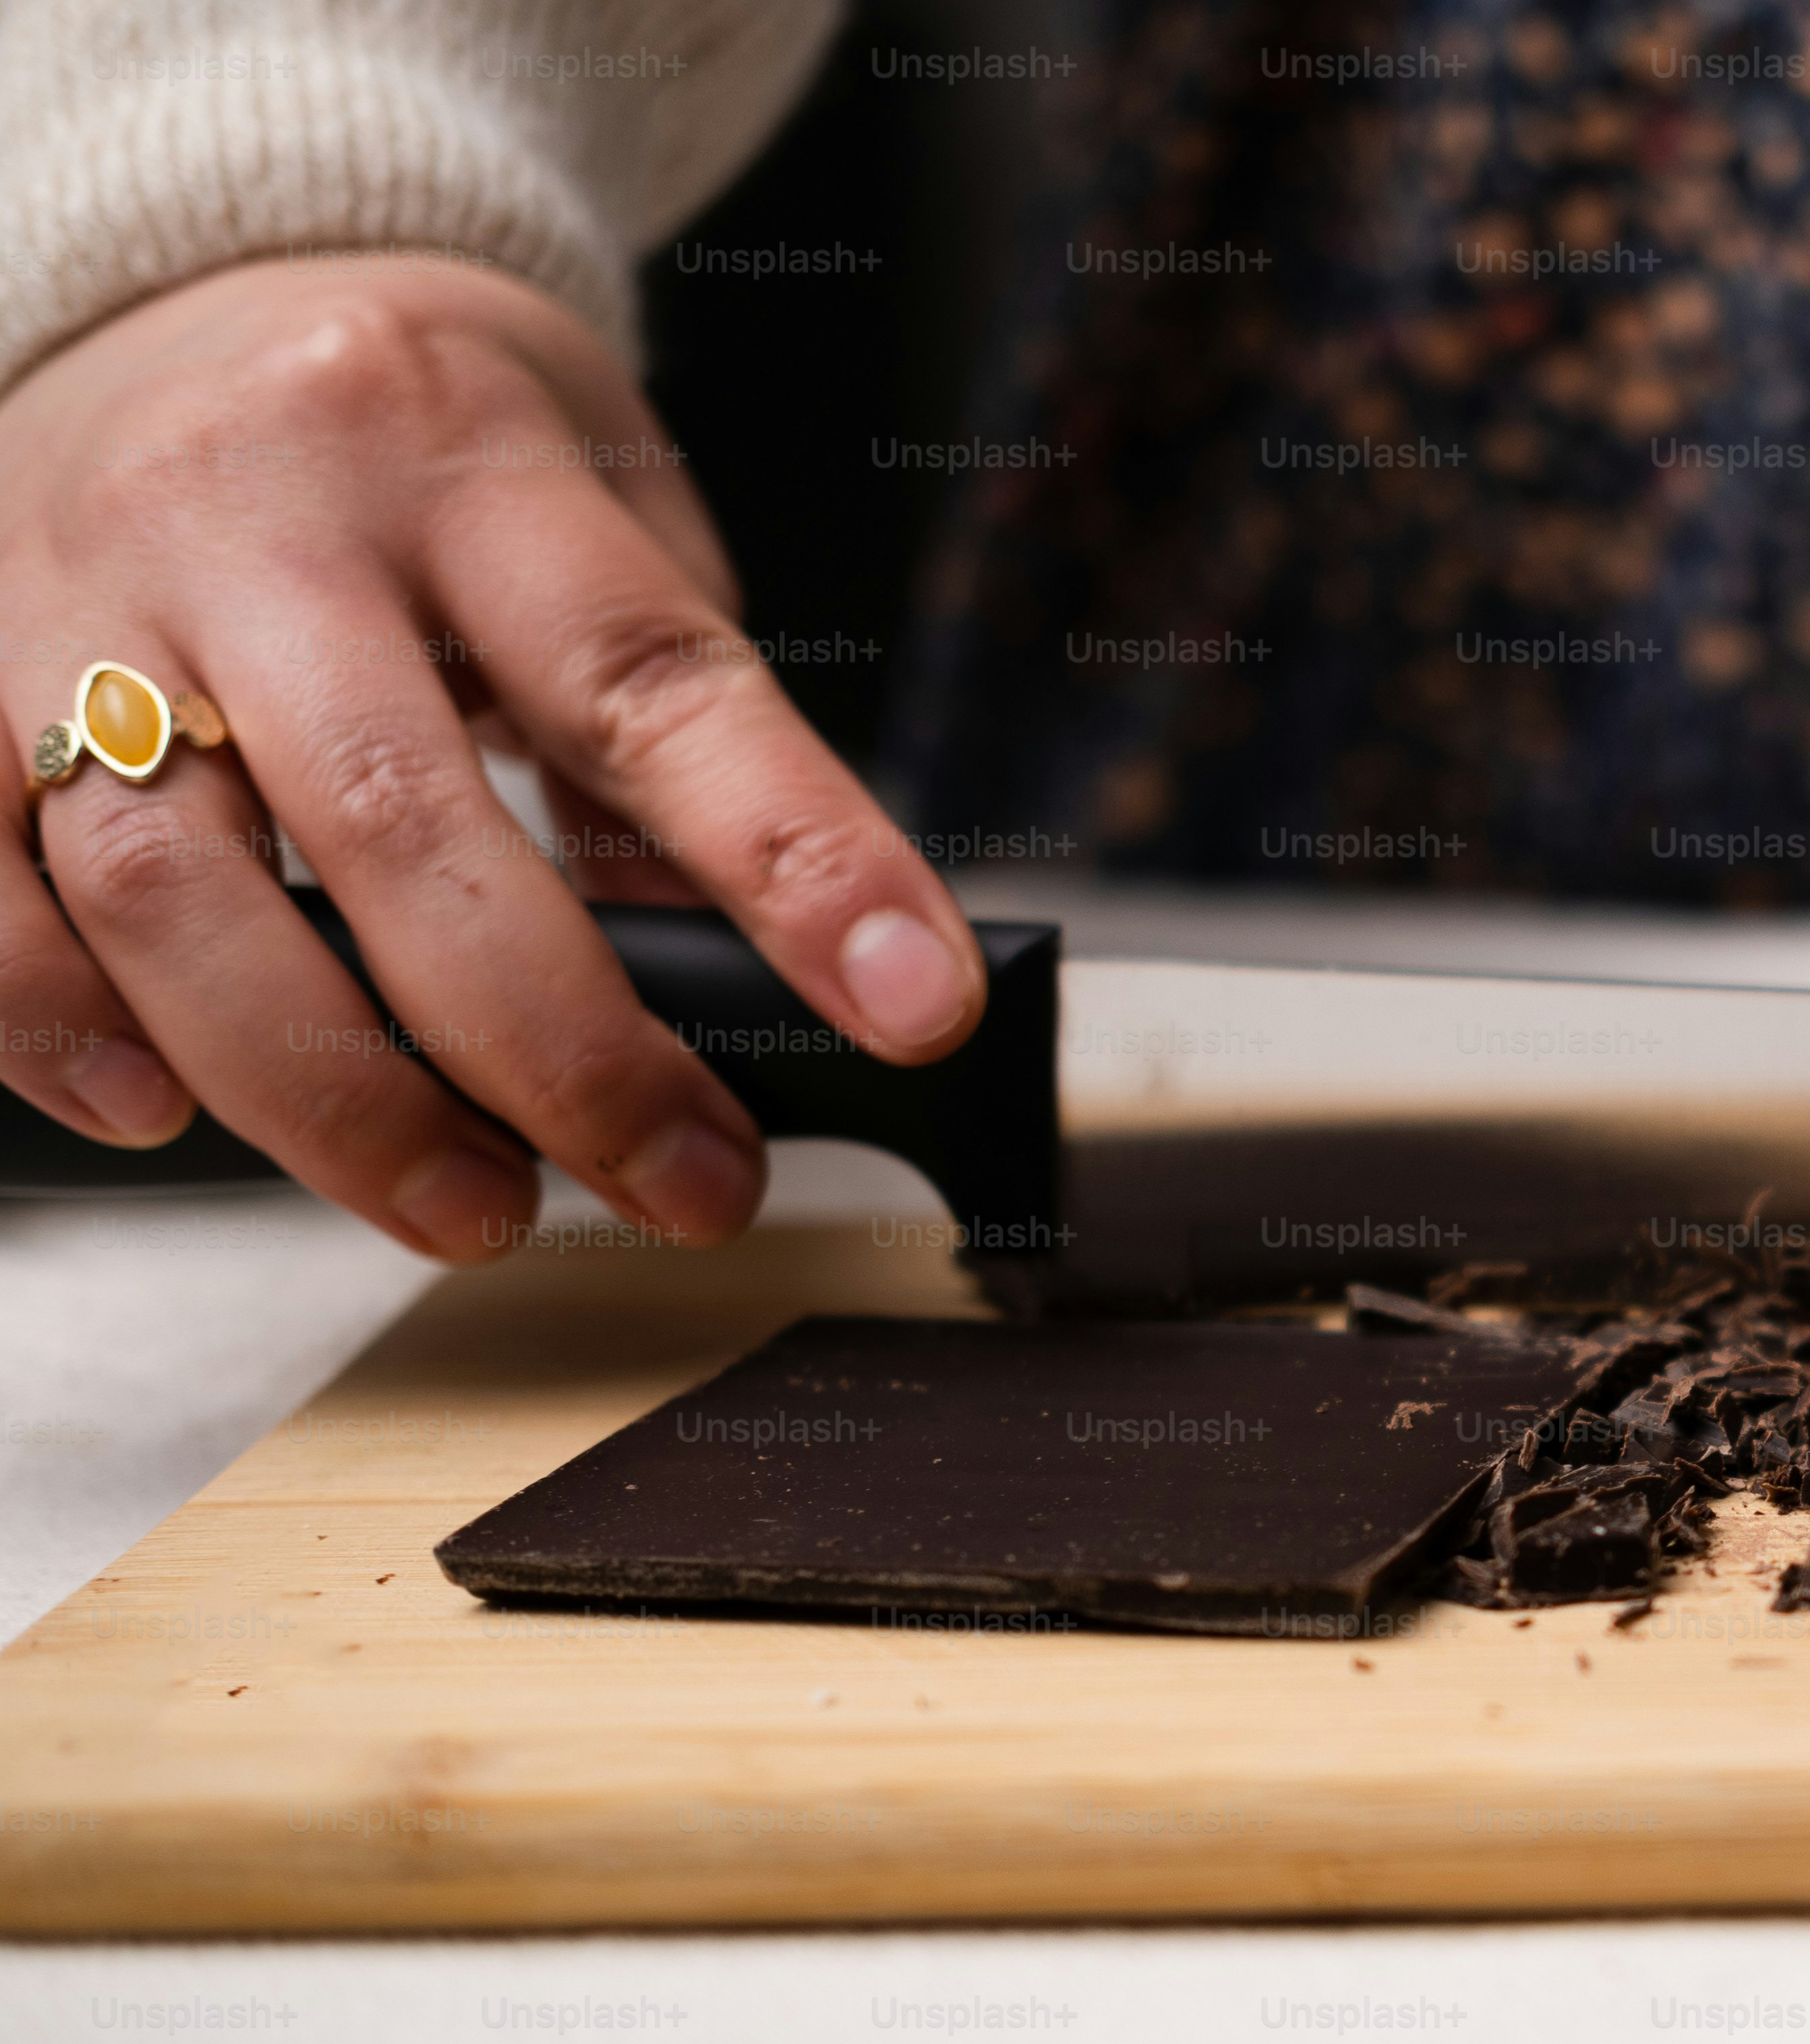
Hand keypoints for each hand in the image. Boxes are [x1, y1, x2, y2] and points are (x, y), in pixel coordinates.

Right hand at [0, 254, 985, 1259]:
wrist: (201, 271)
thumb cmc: (442, 444)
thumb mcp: (604, 515)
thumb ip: (675, 741)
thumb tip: (783, 980)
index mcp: (469, 458)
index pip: (654, 683)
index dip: (799, 862)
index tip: (921, 1009)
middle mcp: (260, 515)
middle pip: (403, 821)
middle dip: (561, 1052)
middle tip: (682, 1184)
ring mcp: (74, 597)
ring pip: (172, 886)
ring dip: (334, 1094)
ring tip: (477, 1203)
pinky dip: (58, 1027)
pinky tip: (169, 1112)